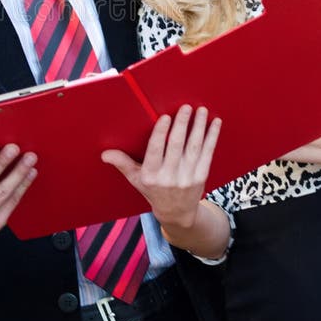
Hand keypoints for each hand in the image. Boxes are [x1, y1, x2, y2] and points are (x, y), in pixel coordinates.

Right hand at [102, 105, 220, 230]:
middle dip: (182, 125)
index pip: (156, 151)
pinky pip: (208, 153)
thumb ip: (122, 164)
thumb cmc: (153, 191)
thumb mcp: (136, 179)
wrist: (177, 214)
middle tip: (186, 107)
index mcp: (151, 175)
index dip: (161, 134)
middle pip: (176, 146)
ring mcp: (187, 177)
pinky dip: (212, 137)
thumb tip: (105, 154)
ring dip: (199, 127)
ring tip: (201, 110)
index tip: (165, 117)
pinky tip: (215, 123)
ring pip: (194, 148)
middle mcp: (169, 177)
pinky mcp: (201, 176)